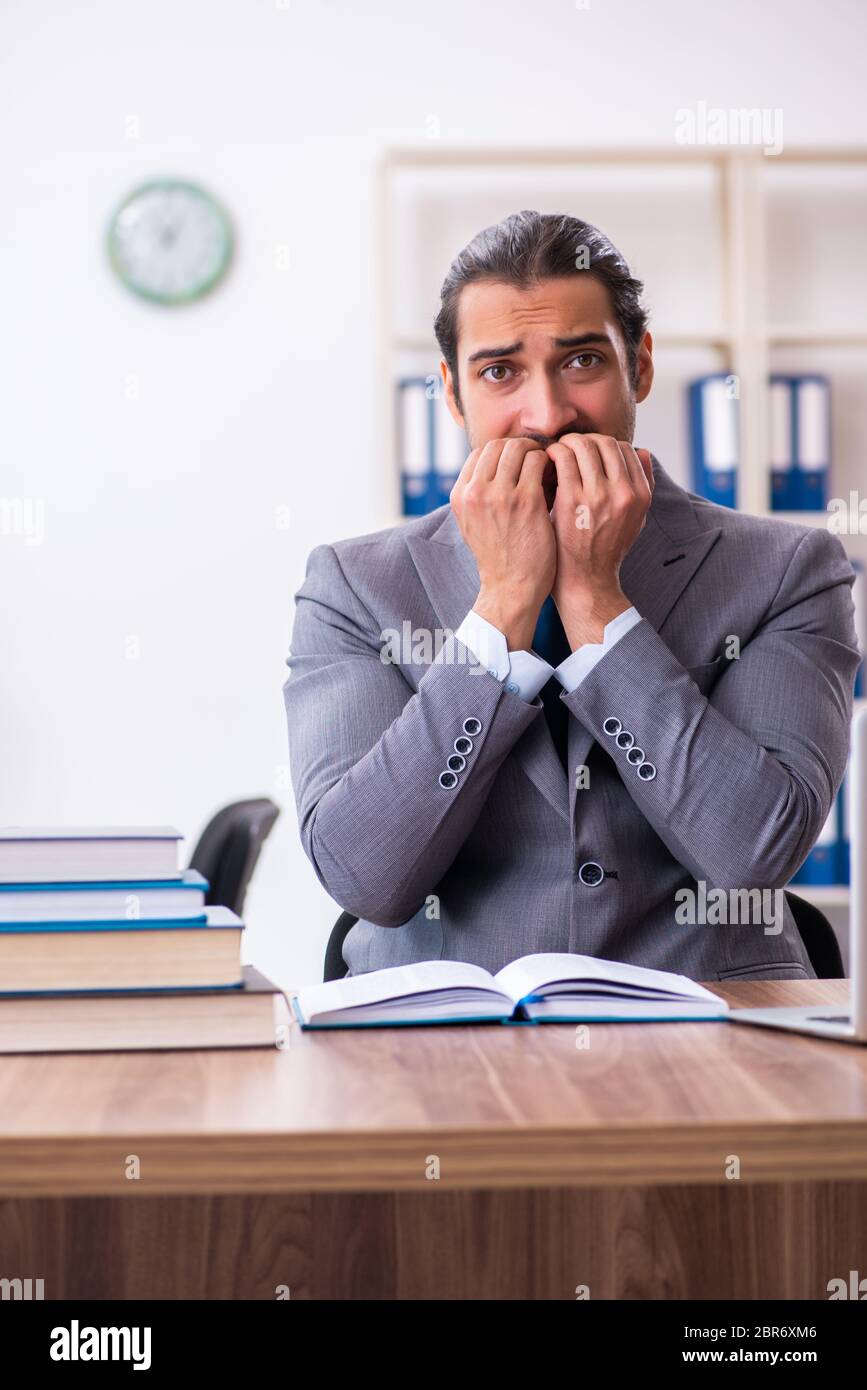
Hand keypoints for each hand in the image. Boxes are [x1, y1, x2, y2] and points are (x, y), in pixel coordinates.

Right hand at [450, 437, 555, 649]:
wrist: (511, 589)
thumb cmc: (498, 558)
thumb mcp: (472, 524)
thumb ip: (475, 495)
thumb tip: (488, 469)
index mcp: (460, 495)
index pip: (480, 452)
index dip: (502, 451)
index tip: (518, 460)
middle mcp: (476, 492)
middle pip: (500, 445)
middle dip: (521, 447)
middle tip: (537, 458)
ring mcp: (501, 495)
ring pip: (521, 449)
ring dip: (537, 453)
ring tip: (548, 466)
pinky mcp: (527, 501)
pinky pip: (539, 462)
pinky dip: (550, 463)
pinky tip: (557, 476)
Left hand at [545, 434, 653, 644]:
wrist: (586, 582)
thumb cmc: (606, 550)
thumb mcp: (636, 519)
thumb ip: (643, 484)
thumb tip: (641, 450)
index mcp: (640, 495)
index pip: (624, 448)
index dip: (604, 444)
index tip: (588, 452)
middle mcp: (623, 493)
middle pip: (605, 442)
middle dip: (585, 440)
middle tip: (569, 447)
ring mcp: (598, 496)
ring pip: (584, 445)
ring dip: (567, 443)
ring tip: (557, 452)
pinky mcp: (572, 500)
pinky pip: (564, 459)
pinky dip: (554, 453)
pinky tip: (547, 461)